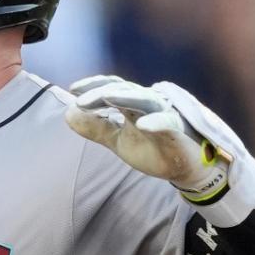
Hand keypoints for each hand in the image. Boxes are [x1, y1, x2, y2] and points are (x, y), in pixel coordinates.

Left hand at [64, 75, 254, 220]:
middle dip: (102, 92)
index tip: (73, 90)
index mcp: (135, 105)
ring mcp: (166, 116)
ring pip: (147, 100)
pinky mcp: (179, 133)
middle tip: (81, 100)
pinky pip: (169, 123)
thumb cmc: (154, 149)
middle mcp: (150, 105)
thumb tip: (67, 114)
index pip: (114, 87)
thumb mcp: (118, 140)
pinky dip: (156, 122)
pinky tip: (141, 125)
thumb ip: (96, 128)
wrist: (186, 169)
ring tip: (106, 97)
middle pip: (126, 90)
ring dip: (126, 97)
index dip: (94, 86)